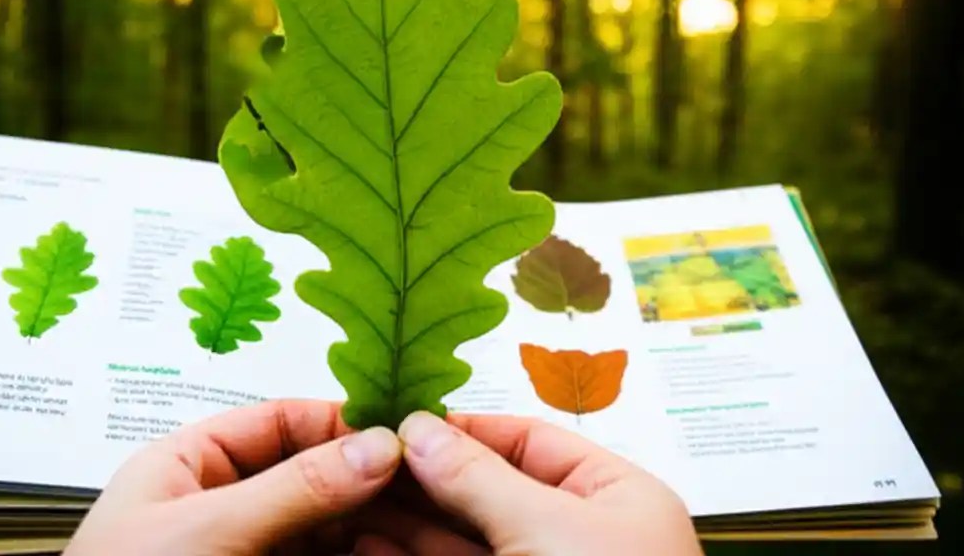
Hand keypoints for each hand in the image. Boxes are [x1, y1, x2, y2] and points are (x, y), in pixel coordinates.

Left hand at [65, 399, 400, 554]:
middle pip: (312, 475)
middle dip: (369, 478)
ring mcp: (245, 553)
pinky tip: (390, 554)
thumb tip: (375, 446)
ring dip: (373, 523)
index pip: (279, 423)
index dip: (342, 423)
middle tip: (430, 483)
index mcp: (187, 466)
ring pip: (325, 527)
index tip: (402, 433)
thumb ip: (292, 490)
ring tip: (424, 522)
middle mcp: (220, 505)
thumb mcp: (206, 533)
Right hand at [354, 411, 701, 555]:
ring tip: (347, 496)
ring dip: (405, 521)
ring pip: (463, 539)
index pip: (527, 442)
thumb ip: (479, 477)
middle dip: (422, 475)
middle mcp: (579, 538)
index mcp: (615, 500)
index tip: (396, 420)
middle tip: (359, 456)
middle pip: (488, 489)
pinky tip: (367, 544)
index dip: (460, 428)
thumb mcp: (547, 532)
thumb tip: (419, 428)